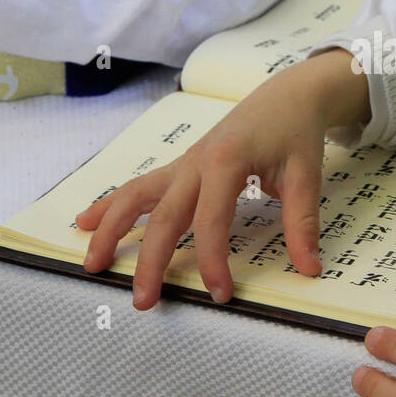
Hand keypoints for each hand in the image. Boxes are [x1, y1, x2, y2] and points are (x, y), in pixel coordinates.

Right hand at [74, 49, 368, 308]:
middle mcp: (195, 161)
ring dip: (112, 230)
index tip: (220, 294)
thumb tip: (309, 269)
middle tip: (142, 302)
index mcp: (226, 161)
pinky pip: (140, 186)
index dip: (212, 261)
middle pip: (164, 216)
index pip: (210, 221)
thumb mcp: (306, 176)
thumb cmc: (295, 132)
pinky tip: (86, 222)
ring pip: (137, 196)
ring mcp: (183, 163)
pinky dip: (111, 204)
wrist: (287, 94)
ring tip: (91, 264)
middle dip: (150, 261)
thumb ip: (302, 223)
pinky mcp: (180, 166)